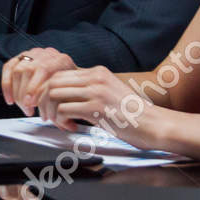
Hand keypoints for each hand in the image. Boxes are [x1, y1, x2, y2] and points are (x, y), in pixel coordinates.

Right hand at [1, 46, 76, 113]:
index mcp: (60, 60)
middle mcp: (45, 54)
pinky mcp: (20, 58)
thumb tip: (61, 126)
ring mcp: (32, 54)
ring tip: (22, 106)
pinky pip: (8, 69)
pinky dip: (6, 86)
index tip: (31, 104)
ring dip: (16, 92)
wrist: (67, 73)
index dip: (35, 88)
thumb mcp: (71, 94)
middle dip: (25, 94)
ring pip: (17, 71)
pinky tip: (10, 99)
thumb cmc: (69, 86)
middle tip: (27, 110)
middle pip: (29, 71)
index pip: (44, 70)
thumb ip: (65, 107)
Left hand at [34, 65, 164, 149]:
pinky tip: (73, 127)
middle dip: (44, 101)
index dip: (47, 90)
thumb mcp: (109, 92)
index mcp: (97, 72)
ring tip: (61, 123)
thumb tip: (63, 96)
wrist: (155, 125)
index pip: (59, 74)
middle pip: (52, 82)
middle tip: (49, 116)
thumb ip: (88, 90)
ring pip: (54, 95)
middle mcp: (95, 77)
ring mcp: (96, 92)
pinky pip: (64, 110)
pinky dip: (62, 121)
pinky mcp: (97, 108)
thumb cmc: (132, 114)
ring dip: (52, 112)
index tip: (48, 105)